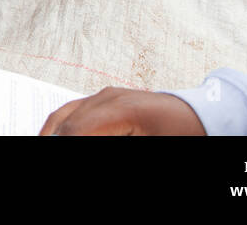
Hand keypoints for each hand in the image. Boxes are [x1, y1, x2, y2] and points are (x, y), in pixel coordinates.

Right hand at [39, 88, 206, 135]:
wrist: (204, 117)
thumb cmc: (184, 135)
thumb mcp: (153, 147)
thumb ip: (113, 145)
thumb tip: (78, 143)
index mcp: (123, 110)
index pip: (76, 132)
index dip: (61, 143)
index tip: (50, 151)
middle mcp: (110, 97)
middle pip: (66, 122)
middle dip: (53, 138)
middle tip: (42, 147)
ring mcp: (107, 95)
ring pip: (65, 114)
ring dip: (52, 133)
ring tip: (45, 143)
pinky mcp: (108, 99)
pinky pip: (75, 110)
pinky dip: (62, 126)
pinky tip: (57, 137)